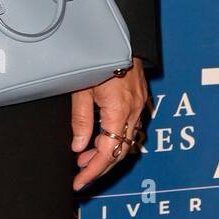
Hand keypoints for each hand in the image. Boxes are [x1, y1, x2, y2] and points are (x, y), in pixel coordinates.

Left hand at [70, 56, 148, 193]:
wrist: (122, 37)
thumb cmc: (99, 56)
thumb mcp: (82, 88)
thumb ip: (81, 119)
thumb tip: (78, 146)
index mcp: (119, 110)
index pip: (108, 152)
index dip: (93, 170)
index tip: (81, 181)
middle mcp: (134, 111)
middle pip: (120, 152)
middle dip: (100, 167)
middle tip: (81, 174)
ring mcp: (140, 106)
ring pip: (126, 141)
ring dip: (107, 152)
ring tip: (85, 156)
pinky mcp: (140, 100)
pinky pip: (130, 127)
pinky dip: (115, 137)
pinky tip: (100, 137)